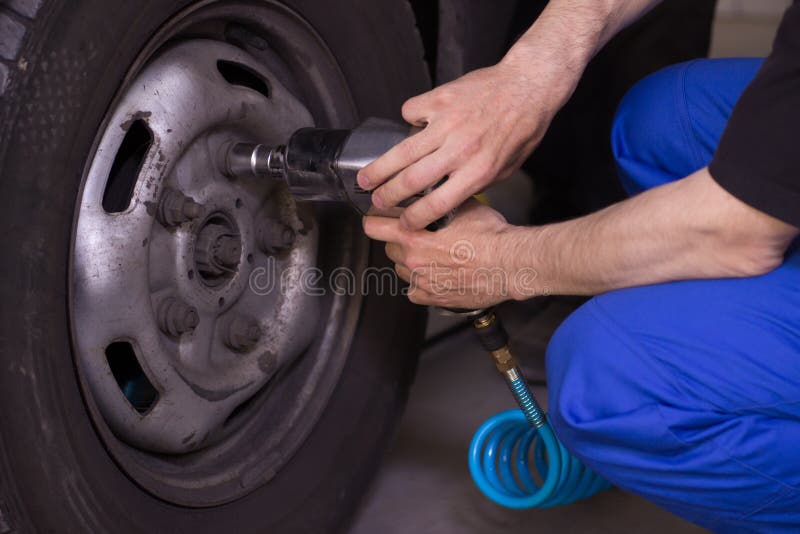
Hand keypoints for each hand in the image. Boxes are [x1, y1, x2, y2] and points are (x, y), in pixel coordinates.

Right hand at [357, 57, 567, 230]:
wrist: (528, 86)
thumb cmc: (522, 128)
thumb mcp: (505, 169)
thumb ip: (476, 184)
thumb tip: (449, 197)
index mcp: (478, 172)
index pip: (437, 205)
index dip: (414, 219)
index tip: (403, 225)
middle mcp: (460, 150)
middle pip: (410, 181)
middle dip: (387, 197)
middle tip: (375, 203)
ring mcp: (447, 123)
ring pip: (401, 152)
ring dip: (379, 169)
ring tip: (365, 179)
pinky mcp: (440, 99)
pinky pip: (410, 113)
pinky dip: (407, 119)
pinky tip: (414, 124)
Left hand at [363, 200, 534, 307]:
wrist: (510, 265)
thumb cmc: (492, 238)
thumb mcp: (464, 207)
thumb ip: (441, 201)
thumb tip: (435, 192)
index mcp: (415, 239)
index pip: (374, 228)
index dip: (375, 219)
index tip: (377, 216)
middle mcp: (415, 264)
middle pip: (389, 249)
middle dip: (398, 239)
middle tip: (415, 232)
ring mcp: (424, 284)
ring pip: (402, 270)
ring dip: (409, 261)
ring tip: (429, 253)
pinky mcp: (435, 299)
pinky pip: (415, 292)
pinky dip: (421, 284)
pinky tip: (434, 274)